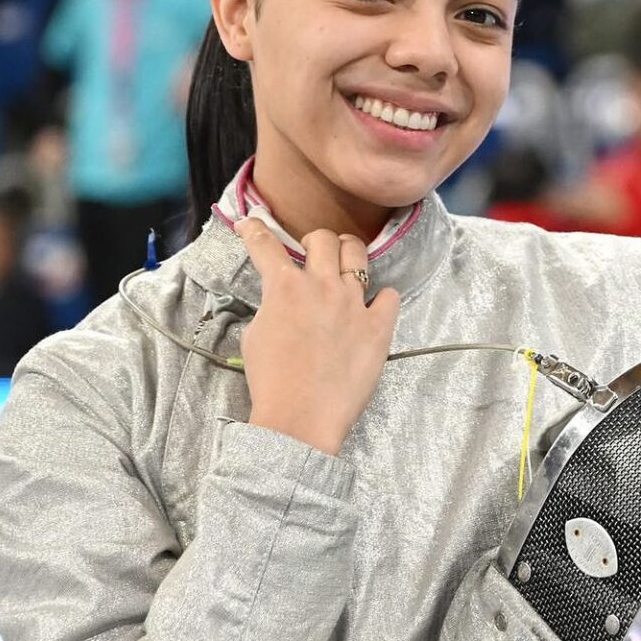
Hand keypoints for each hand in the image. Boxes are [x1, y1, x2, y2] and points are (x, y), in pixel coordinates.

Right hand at [236, 222, 399, 454]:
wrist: (301, 417)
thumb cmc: (272, 382)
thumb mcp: (256, 336)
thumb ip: (271, 308)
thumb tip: (282, 303)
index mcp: (284, 288)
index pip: (265, 245)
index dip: (254, 229)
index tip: (251, 223)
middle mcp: (322, 287)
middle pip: (323, 239)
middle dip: (313, 241)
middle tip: (310, 254)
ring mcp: (354, 304)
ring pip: (358, 255)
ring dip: (348, 253)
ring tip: (344, 264)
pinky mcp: (378, 327)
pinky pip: (389, 296)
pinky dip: (382, 297)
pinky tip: (373, 306)